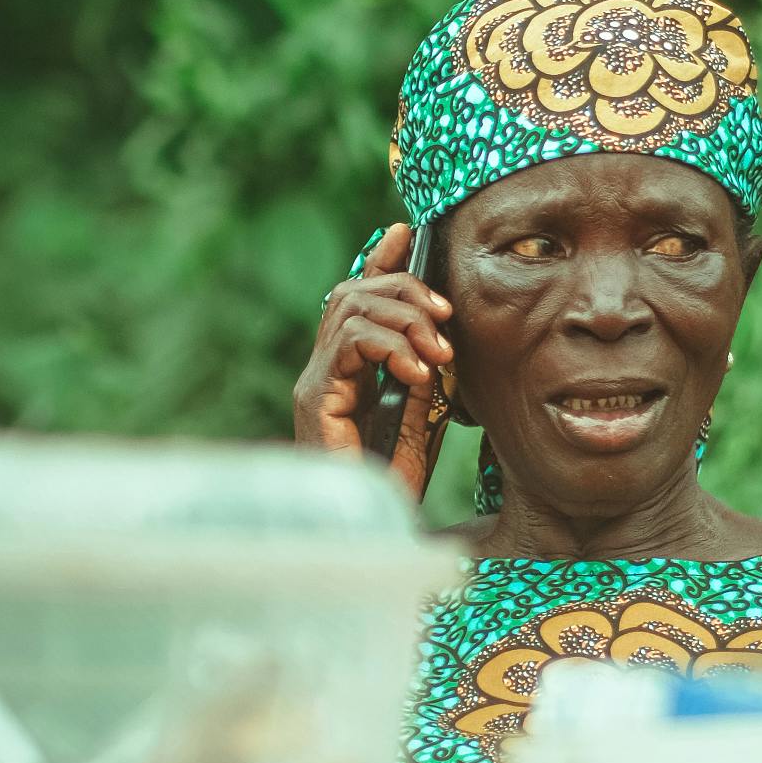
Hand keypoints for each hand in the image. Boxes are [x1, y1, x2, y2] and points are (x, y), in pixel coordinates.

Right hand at [293, 222, 453, 498]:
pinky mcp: (315, 398)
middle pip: (354, 290)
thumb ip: (421, 378)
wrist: (365, 530)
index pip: (359, 297)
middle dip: (404, 287)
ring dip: (404, 317)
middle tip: (446, 313)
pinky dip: (390, 347)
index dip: (380, 260)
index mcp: (349, 369)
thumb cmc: (389, 484)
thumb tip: (438, 337)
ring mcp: (316, 381)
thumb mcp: (420, 419)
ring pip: (351, 307)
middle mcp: (325, 369)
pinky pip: (349, 343)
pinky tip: (418, 372)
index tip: (406, 231)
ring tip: (438, 351)